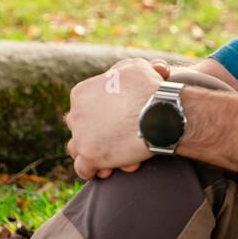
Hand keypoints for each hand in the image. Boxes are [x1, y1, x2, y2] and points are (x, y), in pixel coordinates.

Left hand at [64, 58, 169, 180]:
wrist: (162, 112)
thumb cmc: (151, 88)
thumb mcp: (133, 68)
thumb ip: (119, 71)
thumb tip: (118, 75)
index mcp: (81, 92)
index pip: (85, 107)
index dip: (103, 116)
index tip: (120, 122)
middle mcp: (76, 113)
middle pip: (80, 127)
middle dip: (98, 135)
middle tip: (119, 141)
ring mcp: (81, 136)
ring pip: (76, 148)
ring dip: (92, 153)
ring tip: (113, 158)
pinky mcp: (89, 155)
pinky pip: (83, 168)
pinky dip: (92, 170)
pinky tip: (106, 170)